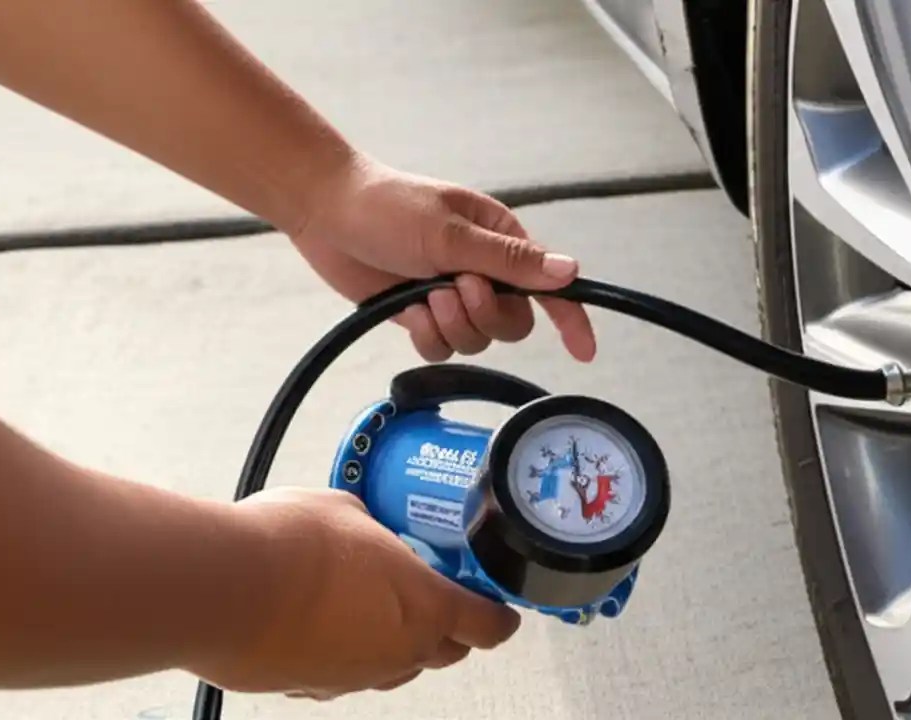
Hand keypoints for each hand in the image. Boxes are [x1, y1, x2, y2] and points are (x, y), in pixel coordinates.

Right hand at [186, 487, 520, 698]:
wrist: (223, 588)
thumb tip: (364, 529)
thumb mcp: (348, 511)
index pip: (489, 629)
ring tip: (368, 604)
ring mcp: (352, 677)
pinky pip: (341, 674)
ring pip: (393, 666)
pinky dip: (341, 652)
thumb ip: (371, 529)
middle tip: (431, 595)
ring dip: (392, 641)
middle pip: (445, 652)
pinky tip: (319, 622)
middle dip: (448, 629)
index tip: (497, 608)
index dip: (499, 619)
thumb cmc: (291, 546)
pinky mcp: (309, 689)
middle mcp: (398, 653)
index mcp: (426, 609)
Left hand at [290, 154, 595, 362]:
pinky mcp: (422, 315)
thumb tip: (571, 272)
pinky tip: (407, 310)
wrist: (326, 212)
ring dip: (452, 324)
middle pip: (513, 323)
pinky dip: (427, 335)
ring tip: (425, 294)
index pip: (549, 285)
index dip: (571, 318)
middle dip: (486, 314)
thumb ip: (511, 261)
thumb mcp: (452, 234)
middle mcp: (484, 271)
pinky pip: (442, 349)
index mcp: (501, 241)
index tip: (584, 351)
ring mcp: (452, 295)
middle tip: (454, 288)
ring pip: (477, 340)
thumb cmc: (388, 207)